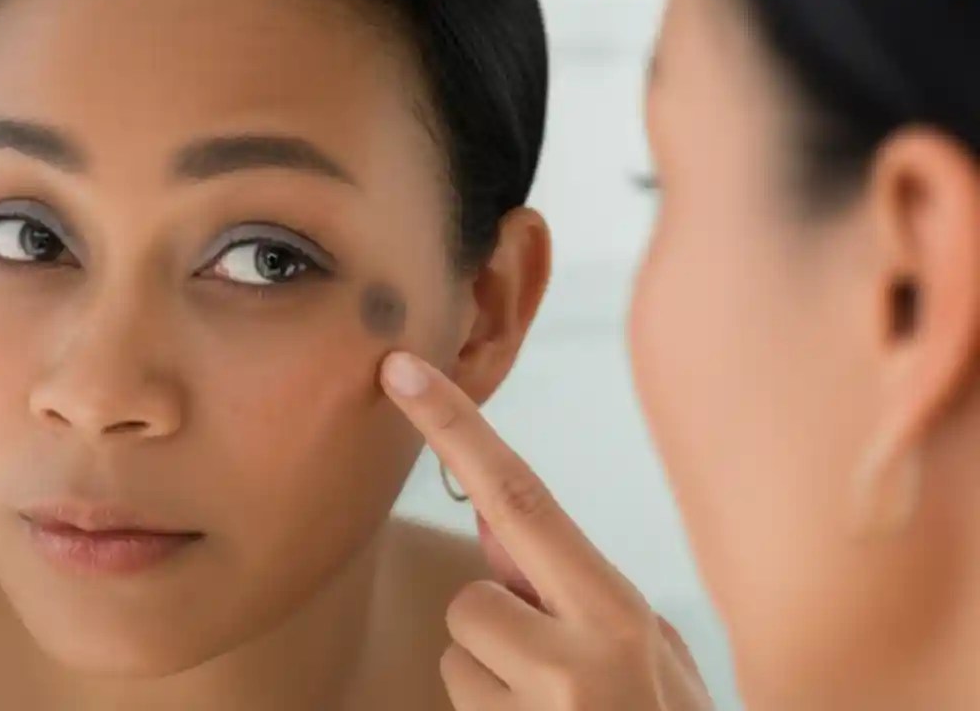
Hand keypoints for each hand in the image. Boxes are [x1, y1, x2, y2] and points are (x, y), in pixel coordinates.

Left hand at [381, 352, 712, 710]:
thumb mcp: (647, 647)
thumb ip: (571, 582)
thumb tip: (493, 520)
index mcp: (617, 611)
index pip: (519, 496)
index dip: (454, 427)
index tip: (400, 369)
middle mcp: (580, 656)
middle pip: (473, 594)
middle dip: (497, 615)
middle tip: (560, 668)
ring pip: (460, 655)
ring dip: (496, 677)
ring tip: (561, 710)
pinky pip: (463, 701)